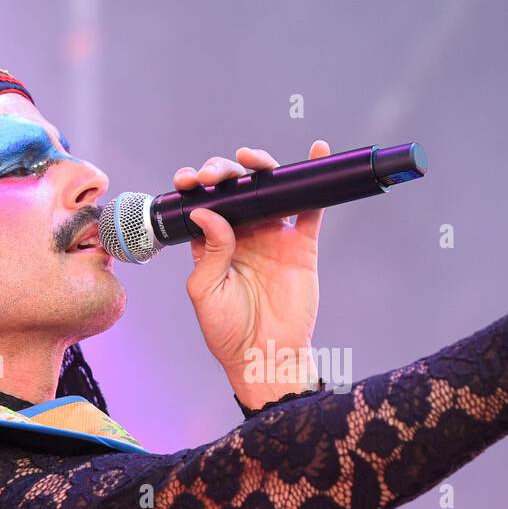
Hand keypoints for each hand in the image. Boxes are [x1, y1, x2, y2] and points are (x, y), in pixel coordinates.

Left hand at [180, 140, 330, 408]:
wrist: (266, 356)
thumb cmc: (228, 331)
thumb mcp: (205, 290)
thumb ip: (208, 249)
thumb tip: (206, 210)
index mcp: (213, 243)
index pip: (204, 202)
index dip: (196, 184)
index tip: (191, 181)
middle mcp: (243, 234)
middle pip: (235, 188)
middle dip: (223, 171)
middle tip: (216, 174)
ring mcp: (273, 237)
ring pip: (269, 189)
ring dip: (260, 166)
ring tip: (252, 159)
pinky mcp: (301, 245)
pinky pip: (311, 206)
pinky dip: (315, 178)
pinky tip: (316, 152)